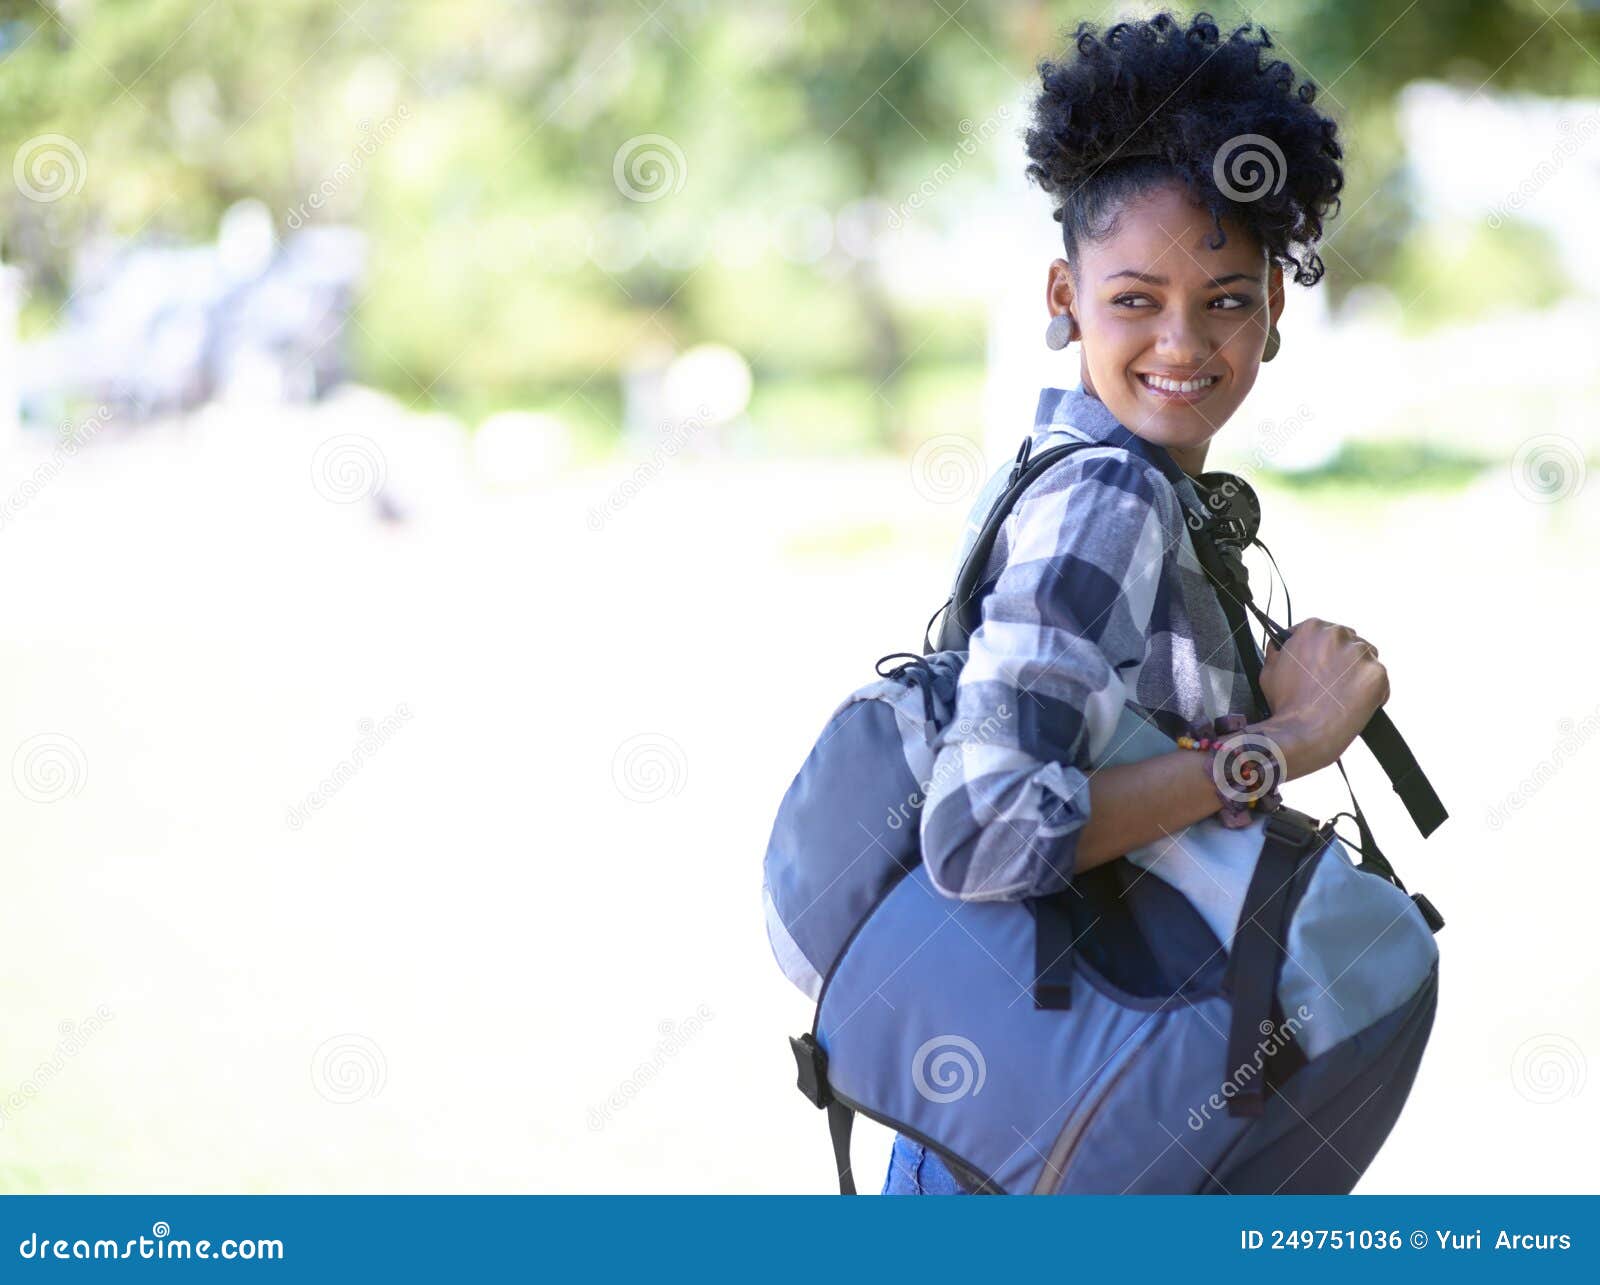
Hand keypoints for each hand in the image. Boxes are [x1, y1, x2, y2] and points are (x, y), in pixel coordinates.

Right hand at [1250, 618, 1388, 779]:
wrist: (1302, 733)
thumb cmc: (1285, 705)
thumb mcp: (1269, 668)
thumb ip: (1280, 651)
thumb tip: (1283, 647)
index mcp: (1312, 628)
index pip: (1323, 631)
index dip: (1320, 650)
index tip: (1319, 664)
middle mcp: (1339, 634)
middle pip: (1348, 641)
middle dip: (1342, 659)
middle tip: (1331, 682)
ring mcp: (1361, 654)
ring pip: (1366, 659)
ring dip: (1357, 673)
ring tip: (1342, 695)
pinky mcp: (1377, 674)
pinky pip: (1379, 681)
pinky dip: (1371, 693)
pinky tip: (1354, 705)